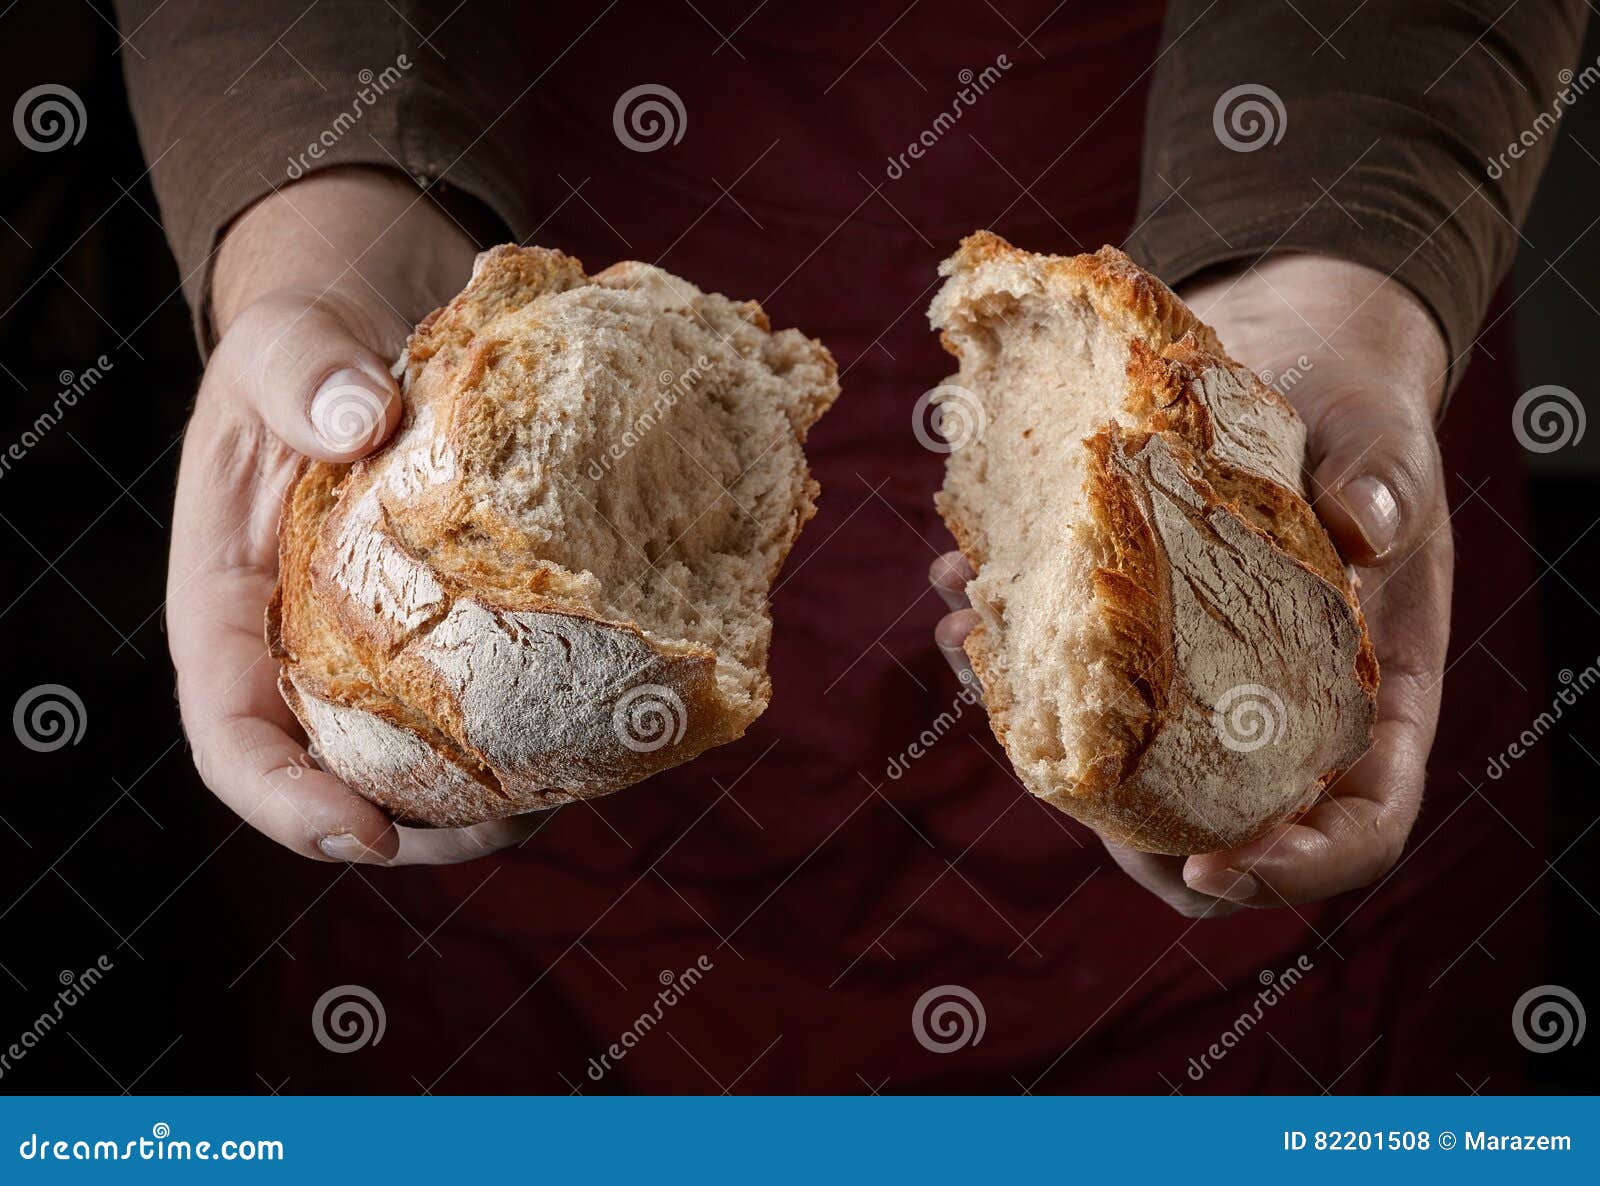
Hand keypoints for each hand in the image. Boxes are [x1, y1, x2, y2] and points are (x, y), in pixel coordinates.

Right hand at [169, 167, 542, 863]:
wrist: (372, 323)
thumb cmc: (307, 344)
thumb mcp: (283, 339)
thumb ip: (302, 371)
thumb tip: (361, 419)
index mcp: (230, 606)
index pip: (232, 734)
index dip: (286, 802)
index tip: (368, 835)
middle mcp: (300, 647)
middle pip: (337, 777)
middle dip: (414, 831)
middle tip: (505, 832)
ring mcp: (378, 646)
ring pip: (417, 760)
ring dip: (484, 802)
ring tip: (561, 802)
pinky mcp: (450, 627)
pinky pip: (483, 698)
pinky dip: (533, 729)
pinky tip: (596, 729)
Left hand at [931, 253, 1450, 915]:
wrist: (1285, 359)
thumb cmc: (1351, 409)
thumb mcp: (1378, 433)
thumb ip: (1382, 478)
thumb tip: (1363, 530)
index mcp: (1374, 696)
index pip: (1360, 824)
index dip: (1299, 868)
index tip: (1213, 864)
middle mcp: (1282, 712)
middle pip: (1221, 832)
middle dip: (1129, 835)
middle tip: (1055, 777)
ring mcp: (1199, 686)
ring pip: (1121, 770)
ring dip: (1036, 736)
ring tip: (969, 641)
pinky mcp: (1130, 641)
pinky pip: (1065, 687)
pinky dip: (1006, 657)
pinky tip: (958, 594)